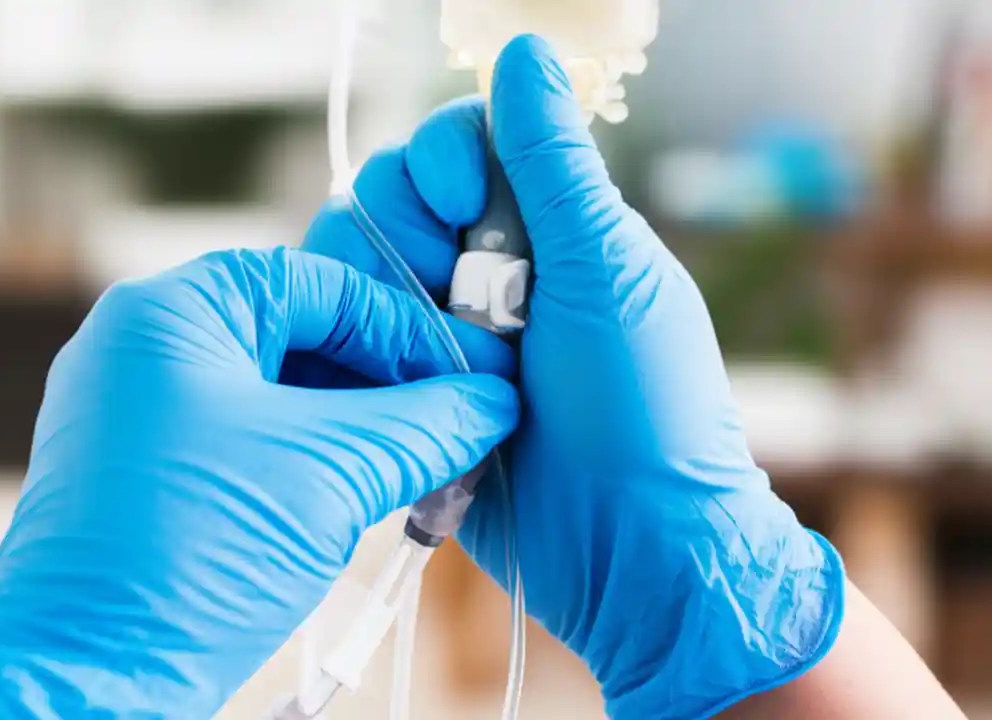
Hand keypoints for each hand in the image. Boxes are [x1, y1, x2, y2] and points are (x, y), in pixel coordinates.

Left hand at [0, 248, 518, 718]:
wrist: (80, 678)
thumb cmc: (182, 558)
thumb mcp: (328, 477)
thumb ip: (422, 425)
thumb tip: (491, 402)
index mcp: (173, 311)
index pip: (321, 285)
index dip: (406, 328)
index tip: (470, 372)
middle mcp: (147, 343)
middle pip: (299, 332)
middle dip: (385, 378)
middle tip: (456, 417)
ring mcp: (140, 406)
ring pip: (277, 389)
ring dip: (355, 422)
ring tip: (424, 459)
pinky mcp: (148, 465)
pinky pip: (249, 435)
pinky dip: (313, 453)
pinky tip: (367, 485)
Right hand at [303, 36, 844, 719]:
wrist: (633, 552)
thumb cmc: (644, 410)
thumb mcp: (606, 271)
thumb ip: (553, 162)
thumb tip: (524, 51)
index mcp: (545, 226)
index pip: (457, 145)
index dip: (440, 166)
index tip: (460, 215)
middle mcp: (487, 269)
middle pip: (391, 199)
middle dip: (408, 241)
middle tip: (462, 306)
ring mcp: (442, 333)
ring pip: (354, 267)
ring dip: (380, 305)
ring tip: (440, 363)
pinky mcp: (406, 391)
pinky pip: (346, 342)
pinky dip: (352, 350)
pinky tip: (388, 382)